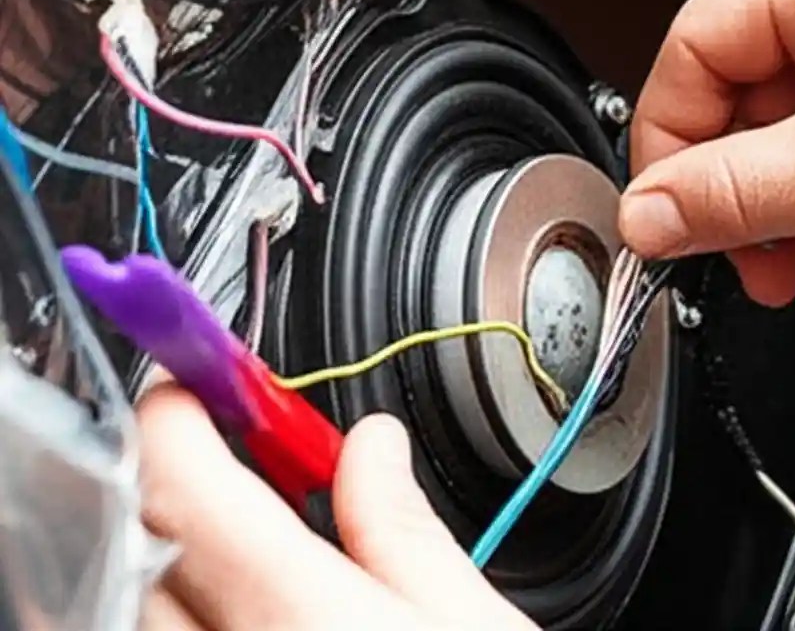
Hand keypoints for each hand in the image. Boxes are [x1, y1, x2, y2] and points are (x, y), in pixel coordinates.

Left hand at [136, 384, 536, 630]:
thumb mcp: (471, 622)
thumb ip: (404, 529)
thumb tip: (372, 447)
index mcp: (298, 616)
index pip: (182, 485)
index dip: (176, 411)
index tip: (198, 376)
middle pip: (145, 535)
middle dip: (184, 475)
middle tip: (252, 450)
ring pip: (134, 596)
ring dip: (173, 545)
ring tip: (259, 533)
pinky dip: (175, 601)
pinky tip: (239, 599)